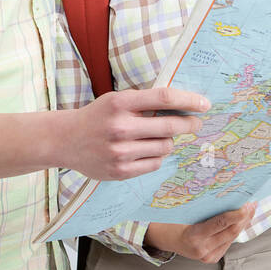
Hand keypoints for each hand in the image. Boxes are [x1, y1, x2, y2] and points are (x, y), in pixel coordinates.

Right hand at [63, 86, 207, 180]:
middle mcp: (120, 127)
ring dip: (168, 141)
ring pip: (164, 147)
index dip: (188, 100)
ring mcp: (119, 152)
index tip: (204, 104)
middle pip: (170, 126)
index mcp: (120, 103)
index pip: (164, 98)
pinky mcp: (120, 171)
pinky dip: (156, 157)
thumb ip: (146, 102)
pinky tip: (146, 151)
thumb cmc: (98, 116)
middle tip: (196, 123)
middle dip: (189, 124)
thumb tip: (184, 106)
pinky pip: (154, 164)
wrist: (66, 139)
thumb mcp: (117, 100)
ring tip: (158, 137)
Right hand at [145, 202, 258, 262]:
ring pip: (232, 237)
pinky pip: (228, 242)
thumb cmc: (173, 221)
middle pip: (231, 232)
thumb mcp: (185, 211)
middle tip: (252, 202)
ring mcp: (208, 256)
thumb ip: (204, 208)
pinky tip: (242, 219)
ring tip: (251, 208)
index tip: (247, 204)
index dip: (236, 214)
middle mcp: (202, 249)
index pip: (220, 224)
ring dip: (243, 222)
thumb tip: (226, 194)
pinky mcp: (212, 258)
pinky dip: (236, 229)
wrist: (165, 239)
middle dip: (244, 217)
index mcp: (193, 236)